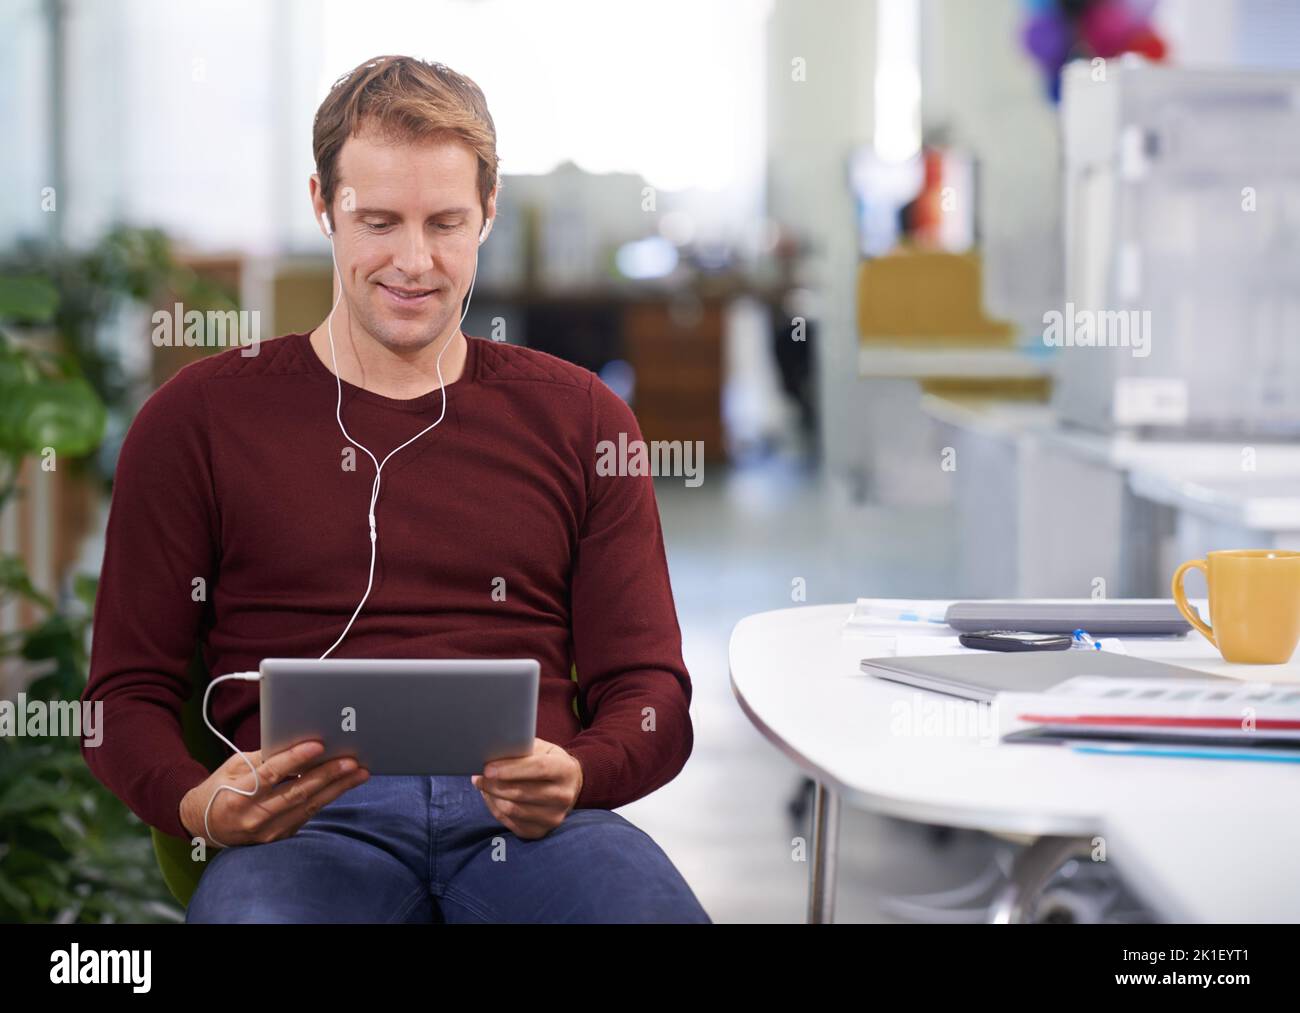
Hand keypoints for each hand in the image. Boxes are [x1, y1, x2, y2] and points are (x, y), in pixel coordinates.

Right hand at [179, 739, 368, 849]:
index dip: (295, 759)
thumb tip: (294, 740)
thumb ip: (263, 757)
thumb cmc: (220, 789)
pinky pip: (307, 814)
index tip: (318, 745)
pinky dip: (327, 798)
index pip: (271, 774)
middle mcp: (254, 816)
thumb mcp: (233, 767)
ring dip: (338, 788)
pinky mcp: (279, 838)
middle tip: (352, 761)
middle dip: (328, 775)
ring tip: (359, 772)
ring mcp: (268, 831)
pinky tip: (344, 784)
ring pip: (309, 806)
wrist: (202, 825)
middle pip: (297, 792)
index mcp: (238, 795)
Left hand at [472, 737, 583, 839]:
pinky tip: (491, 796)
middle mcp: (564, 797)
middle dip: (494, 784)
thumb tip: (493, 753)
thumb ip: (522, 749)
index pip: (539, 768)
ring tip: (483, 784)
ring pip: (512, 809)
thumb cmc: (548, 761)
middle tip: (478, 775)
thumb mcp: (542, 749)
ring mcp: (553, 817)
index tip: (488, 768)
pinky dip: (495, 808)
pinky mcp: (540, 831)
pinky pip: (509, 822)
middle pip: (521, 792)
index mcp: (567, 770)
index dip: (511, 768)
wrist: (567, 785)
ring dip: (492, 796)